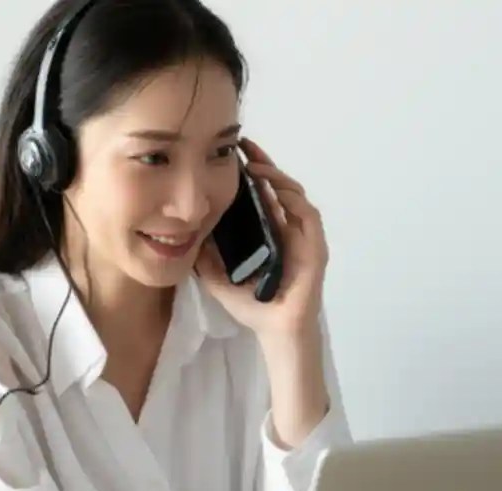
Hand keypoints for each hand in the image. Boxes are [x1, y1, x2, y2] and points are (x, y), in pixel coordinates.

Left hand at [195, 137, 327, 337]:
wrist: (275, 333)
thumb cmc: (254, 308)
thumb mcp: (219, 279)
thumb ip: (205, 259)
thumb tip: (186, 235)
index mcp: (269, 233)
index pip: (262, 194)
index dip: (251, 172)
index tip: (234, 153)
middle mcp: (287, 229)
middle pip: (279, 187)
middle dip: (264, 164)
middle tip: (245, 146)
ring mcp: (303, 238)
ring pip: (295, 195)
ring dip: (278, 177)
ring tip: (257, 165)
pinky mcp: (315, 248)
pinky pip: (308, 216)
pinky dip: (294, 200)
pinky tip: (278, 190)